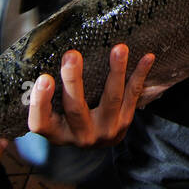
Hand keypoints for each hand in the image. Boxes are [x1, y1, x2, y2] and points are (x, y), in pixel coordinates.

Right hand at [28, 46, 154, 147]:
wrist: (97, 139)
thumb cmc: (68, 117)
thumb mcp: (53, 113)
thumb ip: (46, 94)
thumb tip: (42, 54)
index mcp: (56, 133)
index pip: (40, 123)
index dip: (41, 102)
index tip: (43, 78)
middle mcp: (80, 136)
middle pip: (75, 108)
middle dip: (73, 80)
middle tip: (71, 55)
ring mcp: (105, 131)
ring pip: (111, 98)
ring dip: (116, 71)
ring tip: (119, 49)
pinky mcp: (125, 122)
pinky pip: (133, 95)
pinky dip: (140, 74)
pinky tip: (147, 58)